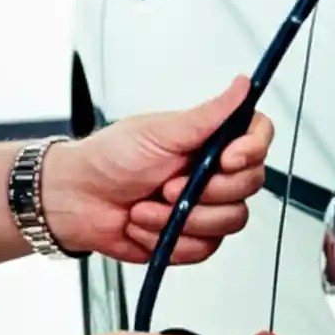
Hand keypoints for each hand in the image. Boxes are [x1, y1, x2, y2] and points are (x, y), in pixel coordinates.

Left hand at [42, 76, 274, 262]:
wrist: (77, 200)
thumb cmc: (109, 158)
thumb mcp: (159, 131)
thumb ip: (208, 115)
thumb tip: (242, 86)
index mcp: (209, 140)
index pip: (257, 138)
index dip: (251, 150)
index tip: (225, 158)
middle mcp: (213, 173)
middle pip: (249, 185)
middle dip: (206, 192)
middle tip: (168, 185)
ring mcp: (204, 207)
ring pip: (229, 221)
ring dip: (181, 219)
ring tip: (148, 206)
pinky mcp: (191, 239)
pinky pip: (203, 248)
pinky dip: (169, 240)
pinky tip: (145, 224)